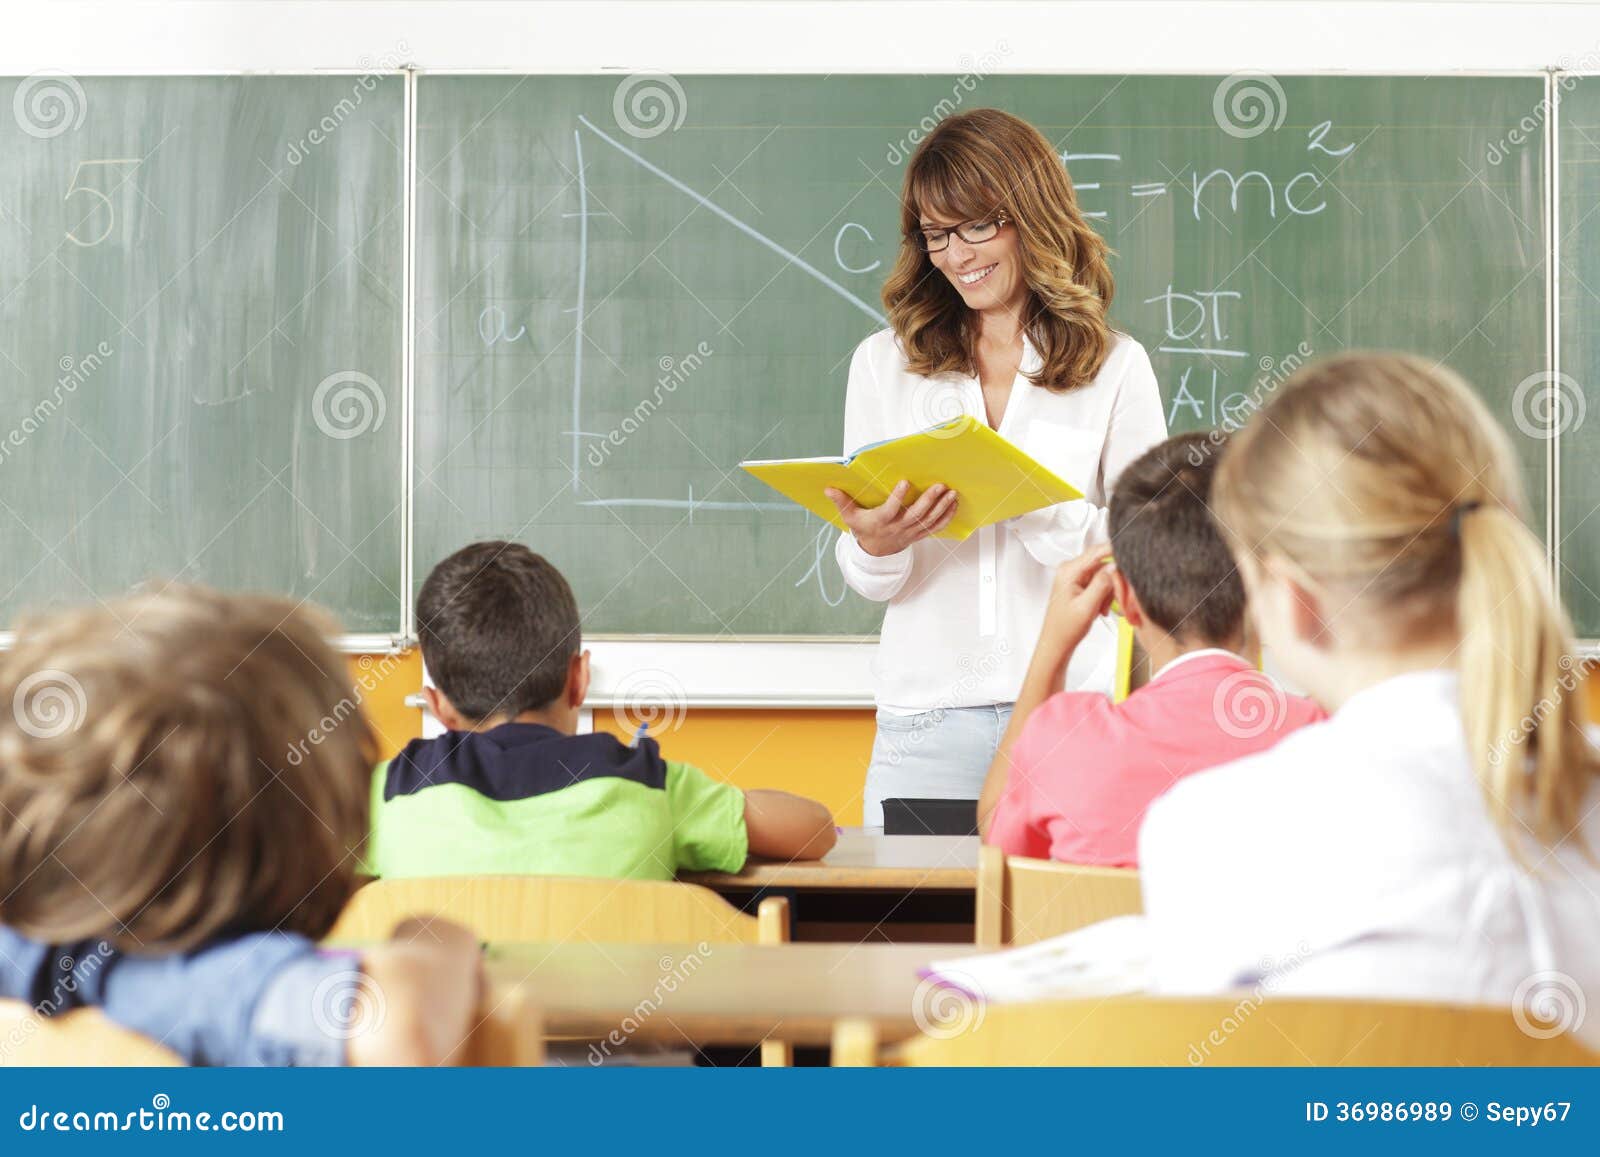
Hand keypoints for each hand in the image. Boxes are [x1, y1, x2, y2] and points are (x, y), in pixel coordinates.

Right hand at [826, 480, 958, 556]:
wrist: (875, 552)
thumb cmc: (864, 530)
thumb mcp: (850, 517)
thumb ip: (841, 502)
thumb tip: (828, 488)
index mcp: (881, 521)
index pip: (890, 510)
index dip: (898, 497)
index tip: (904, 482)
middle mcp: (898, 528)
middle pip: (916, 515)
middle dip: (929, 501)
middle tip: (940, 486)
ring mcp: (911, 532)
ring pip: (929, 521)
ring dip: (942, 507)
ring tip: (952, 493)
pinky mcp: (919, 534)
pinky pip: (936, 527)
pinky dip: (946, 516)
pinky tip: (954, 504)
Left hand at [1040, 545, 1115, 648]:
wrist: (1057, 643)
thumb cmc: (1065, 629)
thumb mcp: (1087, 607)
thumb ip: (1101, 584)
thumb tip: (1114, 567)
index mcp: (1069, 571)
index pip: (1097, 551)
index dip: (1116, 550)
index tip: (1131, 553)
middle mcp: (1071, 570)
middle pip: (1104, 564)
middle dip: (1113, 582)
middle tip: (1117, 599)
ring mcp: (1076, 577)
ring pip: (1105, 575)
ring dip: (1109, 592)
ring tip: (1102, 609)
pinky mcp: (1081, 584)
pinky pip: (1101, 583)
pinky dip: (1105, 596)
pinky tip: (1100, 608)